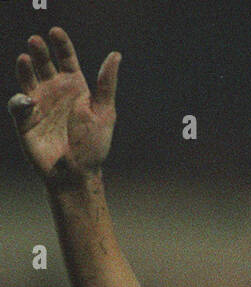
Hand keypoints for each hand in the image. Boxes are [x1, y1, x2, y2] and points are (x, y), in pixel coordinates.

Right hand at [8, 27, 119, 183]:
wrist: (77, 174)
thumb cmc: (93, 146)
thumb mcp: (104, 113)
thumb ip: (106, 84)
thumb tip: (116, 54)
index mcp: (75, 86)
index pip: (66, 58)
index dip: (61, 44)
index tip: (55, 32)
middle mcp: (55, 90)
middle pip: (44, 62)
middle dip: (39, 50)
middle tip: (36, 41)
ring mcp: (39, 103)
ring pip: (28, 78)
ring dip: (25, 67)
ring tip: (25, 58)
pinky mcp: (25, 119)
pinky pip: (18, 105)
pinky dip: (20, 100)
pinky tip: (28, 100)